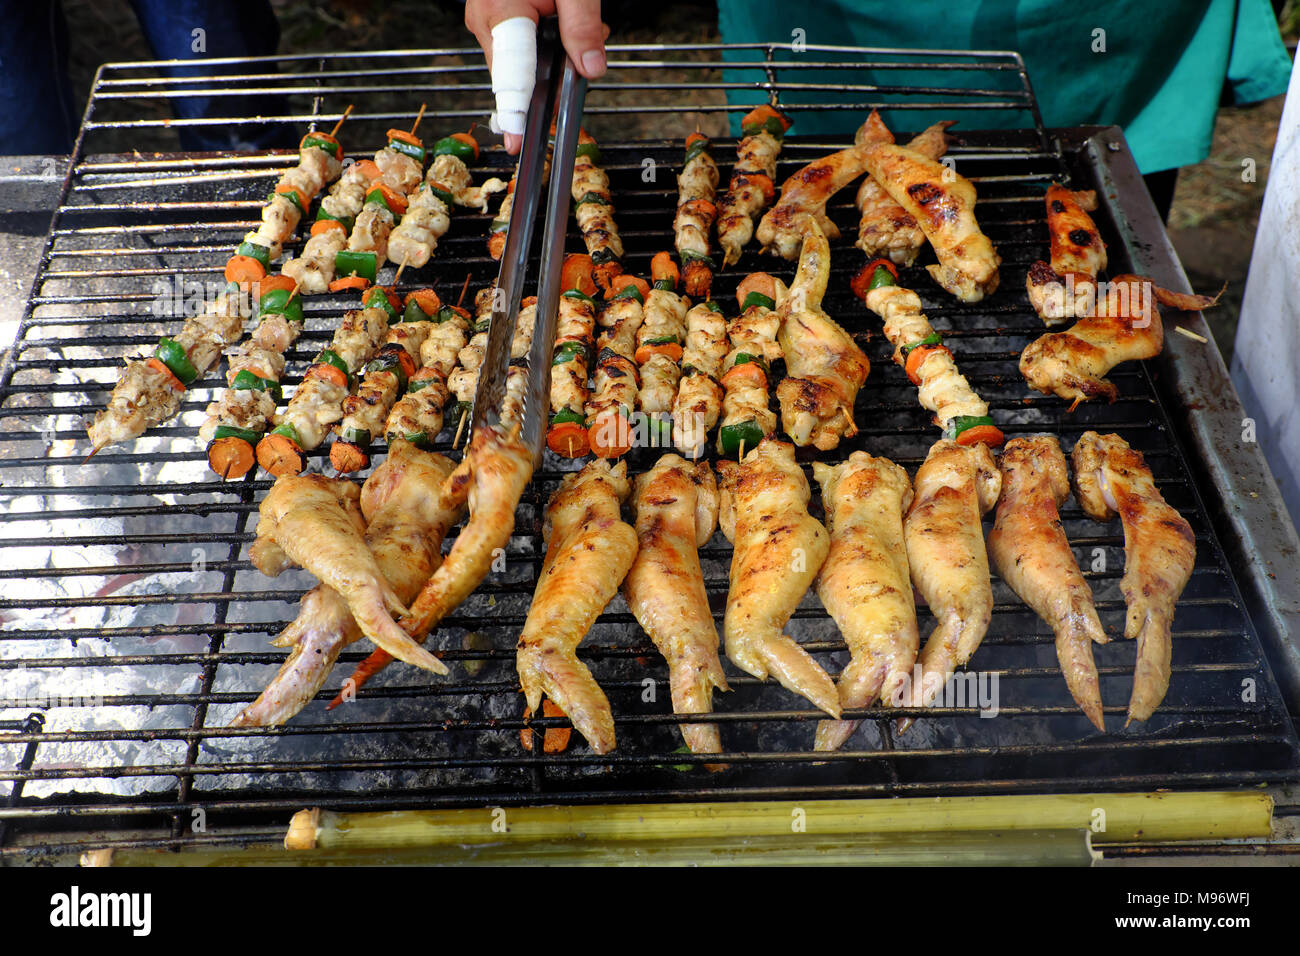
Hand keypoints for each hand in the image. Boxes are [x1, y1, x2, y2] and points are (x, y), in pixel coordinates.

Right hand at [465, 0, 608, 153]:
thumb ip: (583, 26)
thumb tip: (592, 68)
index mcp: (501, 13)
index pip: (512, 78)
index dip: (516, 115)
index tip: (517, 143)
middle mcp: (486, 20)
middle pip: (517, 75)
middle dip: (553, 76)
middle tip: (584, 55)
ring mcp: (486, 19)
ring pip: (520, 62)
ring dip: (553, 56)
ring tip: (578, 21)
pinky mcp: (493, 17)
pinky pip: (517, 45)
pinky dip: (543, 44)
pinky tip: (562, 22)